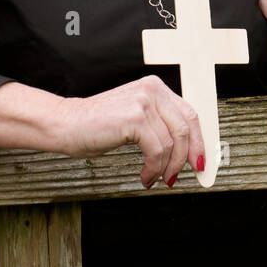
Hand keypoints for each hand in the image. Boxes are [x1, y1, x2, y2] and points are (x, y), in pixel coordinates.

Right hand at [58, 75, 205, 188]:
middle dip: (186, 157)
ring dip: (165, 168)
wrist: (66, 125)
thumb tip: (186, 150)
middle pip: (185, 128)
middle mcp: (152, 90)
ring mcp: (143, 102)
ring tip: (154, 178)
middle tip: (177, 176)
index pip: (189, 115)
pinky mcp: (135, 119)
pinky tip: (145, 176)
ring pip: (171, 143)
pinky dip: (154, 169)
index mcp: (155, 87)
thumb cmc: (97, 126)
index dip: (198, 141)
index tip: (200, 162)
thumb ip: (159, 125)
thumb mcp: (135, 119)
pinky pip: (157, 151)